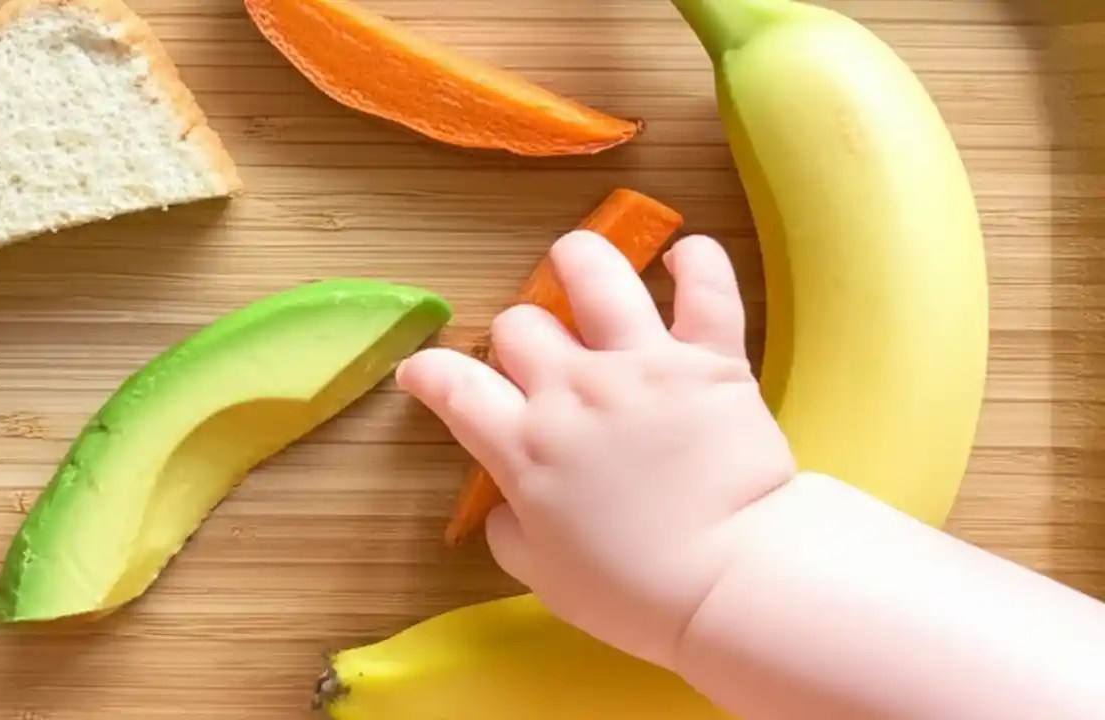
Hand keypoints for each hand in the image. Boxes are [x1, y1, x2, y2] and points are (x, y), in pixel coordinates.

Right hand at [397, 230, 796, 668]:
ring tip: (581, 263)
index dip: (429, 371)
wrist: (731, 582)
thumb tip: (502, 505)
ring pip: (595, 275)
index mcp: (526, 444)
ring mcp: (642, 365)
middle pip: (520, 323)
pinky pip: (705, 287)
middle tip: (537, 356)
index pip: (455, 386)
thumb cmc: (634, 592)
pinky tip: (686, 255)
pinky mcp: (710, 357)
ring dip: (580, 262)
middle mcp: (574, 388)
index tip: (423, 371)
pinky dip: (697, 262)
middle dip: (518, 335)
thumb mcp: (543, 576)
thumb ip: (509, 531)